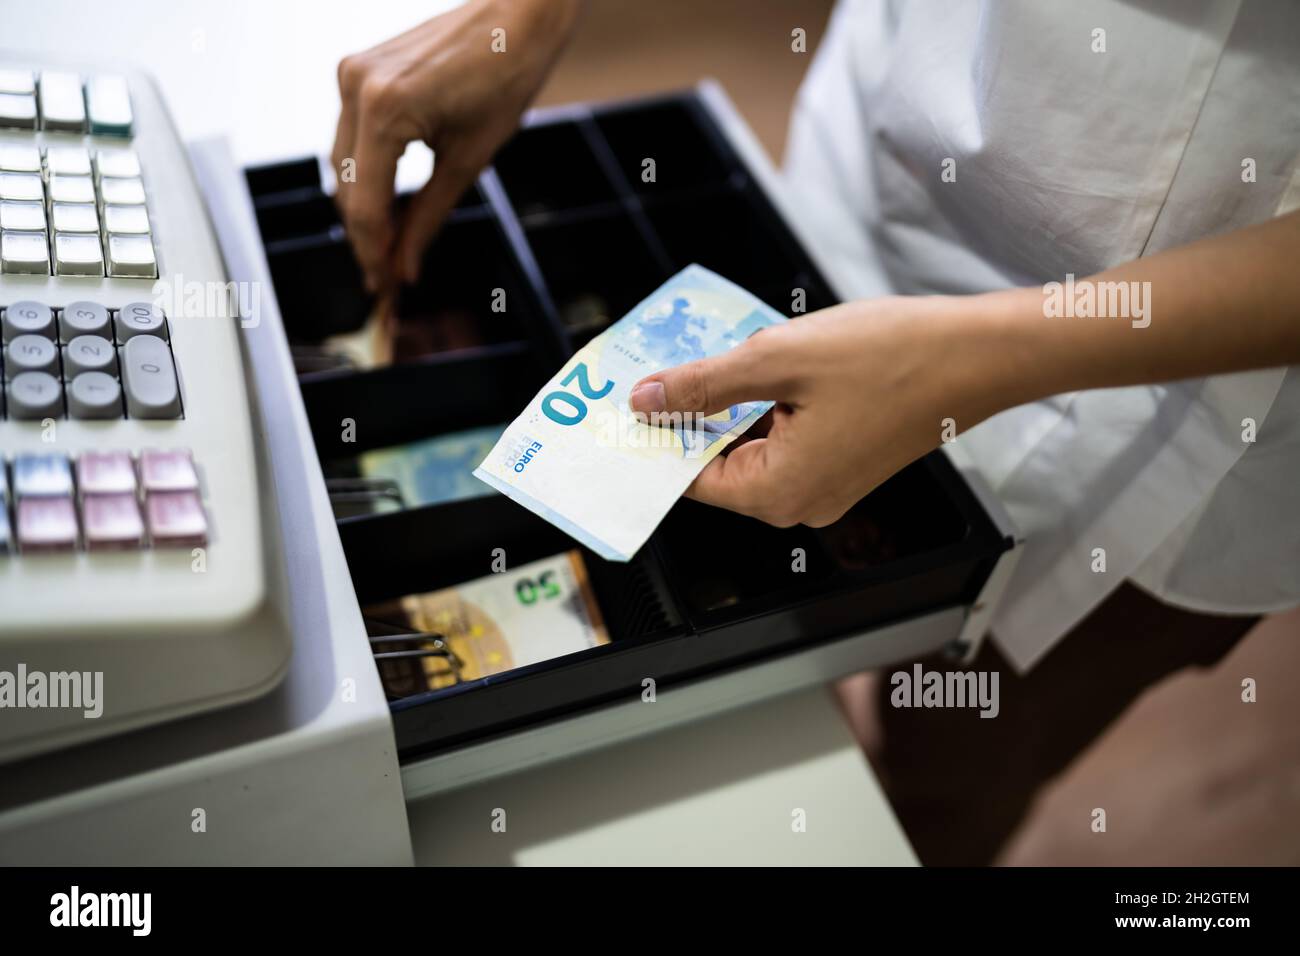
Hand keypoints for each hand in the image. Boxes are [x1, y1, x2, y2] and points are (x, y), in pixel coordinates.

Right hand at [333, 0, 582, 290]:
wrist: (516, 15)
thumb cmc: (504, 77)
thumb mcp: (468, 161)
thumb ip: (428, 218)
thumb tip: (406, 267)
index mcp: (384, 110)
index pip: (364, 205)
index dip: (373, 254)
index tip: (385, 288)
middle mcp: (356, 88)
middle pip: (344, 188)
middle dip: (365, 237)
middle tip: (387, 278)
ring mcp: (351, 74)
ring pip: (341, 165)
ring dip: (362, 208)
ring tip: (390, 249)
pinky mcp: (358, 70)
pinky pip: (350, 137)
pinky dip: (365, 174)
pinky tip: (387, 205)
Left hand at [628, 206, 1299, 528]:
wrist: (979, 353)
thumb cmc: (889, 355)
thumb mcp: (778, 359)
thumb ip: (704, 385)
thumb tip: (644, 402)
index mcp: (779, 493)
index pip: (690, 480)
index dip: (656, 441)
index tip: (624, 407)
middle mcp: (801, 505)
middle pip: (720, 467)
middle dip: (692, 419)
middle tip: (664, 367)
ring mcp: (827, 489)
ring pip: (752, 450)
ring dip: (730, 408)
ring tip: (716, 358)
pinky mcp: (847, 466)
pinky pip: (786, 443)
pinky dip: (766, 410)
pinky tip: (762, 367)